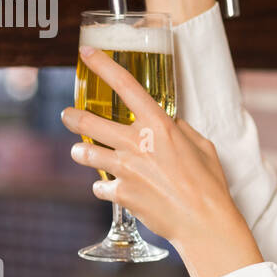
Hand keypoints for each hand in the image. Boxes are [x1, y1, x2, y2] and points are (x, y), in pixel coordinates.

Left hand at [61, 45, 262, 276]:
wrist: (204, 223)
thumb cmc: (209, 185)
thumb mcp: (202, 147)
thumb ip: (180, 130)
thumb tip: (168, 122)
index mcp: (159, 126)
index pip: (126, 86)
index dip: (103, 65)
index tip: (87, 53)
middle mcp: (137, 143)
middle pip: (88, 121)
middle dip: (72, 116)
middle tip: (68, 115)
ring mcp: (125, 169)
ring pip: (84, 153)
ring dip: (81, 152)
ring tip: (82, 152)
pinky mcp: (120, 194)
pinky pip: (100, 187)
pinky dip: (105, 187)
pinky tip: (116, 189)